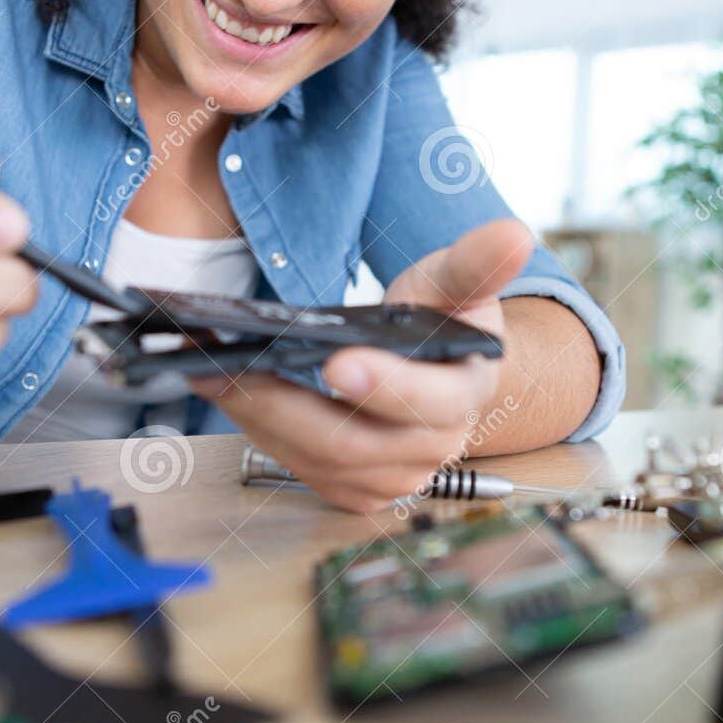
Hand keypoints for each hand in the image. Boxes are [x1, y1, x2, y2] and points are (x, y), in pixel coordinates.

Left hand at [190, 218, 533, 511]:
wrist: (437, 373)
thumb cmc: (443, 322)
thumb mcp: (458, 284)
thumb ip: (478, 262)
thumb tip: (515, 234)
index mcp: (463, 396)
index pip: (425, 402)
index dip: (383, 385)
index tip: (339, 361)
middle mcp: (429, 451)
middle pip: (347, 442)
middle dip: (280, 403)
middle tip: (228, 364)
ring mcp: (389, 478)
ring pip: (312, 457)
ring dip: (255, 415)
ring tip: (207, 368)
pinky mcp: (351, 488)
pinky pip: (296, 466)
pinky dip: (257, 428)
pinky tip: (223, 389)